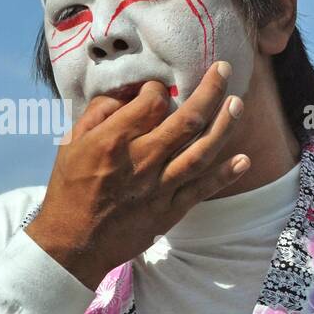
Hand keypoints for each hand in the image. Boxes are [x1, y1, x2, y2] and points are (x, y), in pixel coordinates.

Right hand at [26, 61, 249, 288]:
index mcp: (114, 140)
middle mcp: (142, 161)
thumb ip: (98, 114)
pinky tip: (243, 160)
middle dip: (209, 91)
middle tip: (224, 70)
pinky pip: (202, 189)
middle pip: (186, 121)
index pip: (151, 103)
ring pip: (200, 152)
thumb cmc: (70, 189)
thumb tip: (127, 96)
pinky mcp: (169, 210)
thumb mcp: (70, 144)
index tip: (161, 88)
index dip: (160, 88)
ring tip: (238, 104)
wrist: (73, 243)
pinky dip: (224, 175)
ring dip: (224, 126)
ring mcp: (159, 187)